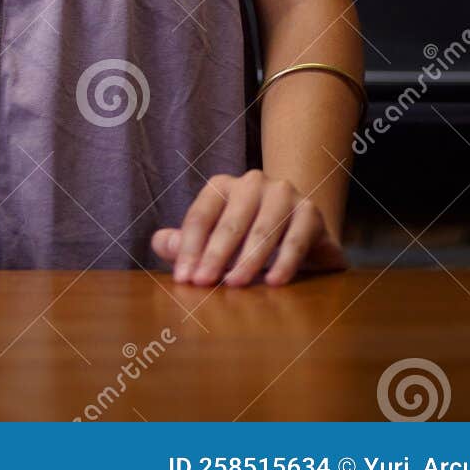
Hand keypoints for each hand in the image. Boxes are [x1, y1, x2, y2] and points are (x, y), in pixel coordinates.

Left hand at [150, 169, 347, 287]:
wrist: (303, 234)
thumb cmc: (248, 238)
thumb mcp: (216, 241)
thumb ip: (185, 242)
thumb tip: (159, 243)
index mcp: (223, 186)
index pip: (201, 216)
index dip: (189, 248)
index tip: (183, 279)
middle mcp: (252, 183)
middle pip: (229, 221)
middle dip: (214, 255)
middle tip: (203, 284)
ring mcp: (283, 193)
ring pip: (262, 228)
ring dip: (248, 259)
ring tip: (236, 286)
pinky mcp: (309, 211)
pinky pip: (295, 238)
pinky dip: (285, 261)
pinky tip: (274, 282)